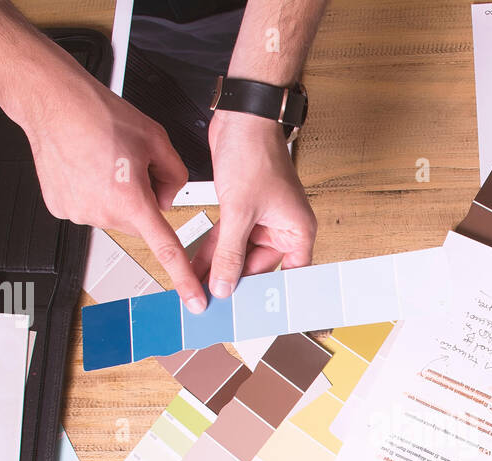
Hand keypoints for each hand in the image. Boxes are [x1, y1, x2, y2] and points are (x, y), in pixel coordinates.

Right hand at [19, 63, 207, 312]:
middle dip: (143, 201)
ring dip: (117, 196)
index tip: (194, 301)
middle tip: (129, 165)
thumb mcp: (157, 140)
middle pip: (139, 222)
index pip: (166, 248)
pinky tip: (86, 167)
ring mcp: (78, 213)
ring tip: (104, 160)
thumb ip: (176, 177)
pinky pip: (90, 208)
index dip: (183, 277)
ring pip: (114, 215)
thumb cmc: (100, 114)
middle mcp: (102, 212)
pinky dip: (93, 192)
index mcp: (131, 199)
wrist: (52, 102)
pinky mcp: (60, 208)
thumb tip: (170, 200)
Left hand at [198, 110, 316, 298]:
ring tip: (196, 286)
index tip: (249, 312)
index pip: (290, 276)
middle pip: (258, 267)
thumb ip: (230, 253)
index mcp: (296, 231)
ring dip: (217, 267)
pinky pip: (227, 237)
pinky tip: (195, 264)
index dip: (271, 294)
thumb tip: (223, 286)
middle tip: (212, 302)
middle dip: (233, 281)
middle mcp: (282, 228)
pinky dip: (212, 249)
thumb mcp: (239, 211)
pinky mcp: (242, 209)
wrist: (241, 117)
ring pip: (238, 253)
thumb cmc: (254, 153)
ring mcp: (261, 219)